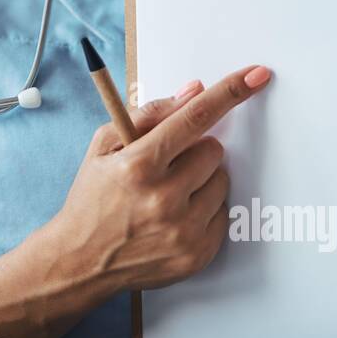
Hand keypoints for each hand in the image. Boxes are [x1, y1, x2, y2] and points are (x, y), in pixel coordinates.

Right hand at [53, 64, 271, 293]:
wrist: (80, 262)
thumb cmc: (92, 199)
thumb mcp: (104, 146)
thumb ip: (149, 114)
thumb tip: (193, 92)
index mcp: (138, 165)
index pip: (194, 118)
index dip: (229, 92)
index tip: (255, 75)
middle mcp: (163, 198)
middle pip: (214, 150)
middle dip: (195, 150)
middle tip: (168, 164)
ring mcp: (183, 230)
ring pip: (222, 180)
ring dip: (201, 180)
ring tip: (168, 193)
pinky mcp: (197, 254)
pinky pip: (223, 213)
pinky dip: (204, 209)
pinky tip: (175, 216)